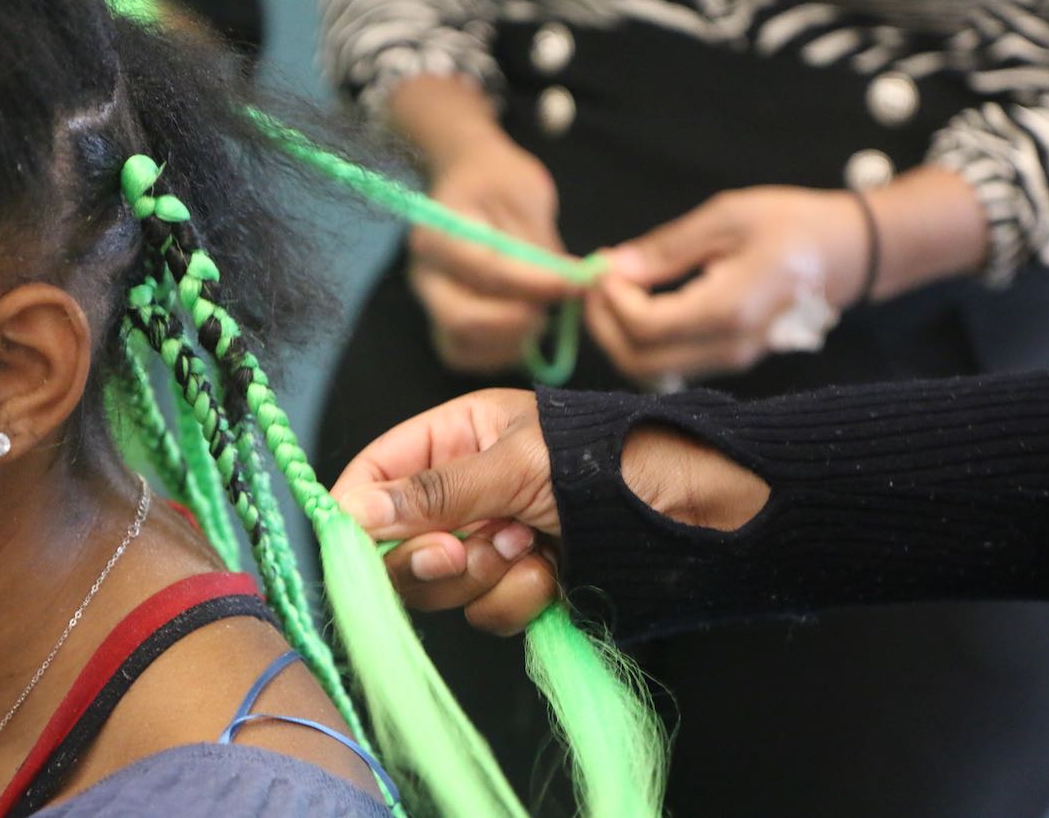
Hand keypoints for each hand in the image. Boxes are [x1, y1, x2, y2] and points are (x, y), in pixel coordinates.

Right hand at [331, 389, 768, 634]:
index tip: (352, 548)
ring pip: (443, 587)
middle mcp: (466, 491)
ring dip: (485, 576)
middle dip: (433, 555)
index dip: (356, 513)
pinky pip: (487, 612)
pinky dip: (518, 599)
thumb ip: (433, 492)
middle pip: (399, 544)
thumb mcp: (516, 464)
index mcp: (456, 437)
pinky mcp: (521, 586)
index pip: (375, 474)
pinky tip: (551, 573)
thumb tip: (352, 511)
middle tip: (466, 551)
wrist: (696, 513)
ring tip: (531, 546)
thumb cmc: (612, 462)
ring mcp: (492, 542)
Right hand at [388, 76, 578, 373]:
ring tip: (541, 316)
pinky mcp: (443, 323)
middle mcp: (426, 275)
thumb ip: (543, 245)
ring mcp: (431, 303)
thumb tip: (575, 282)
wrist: (468, 178)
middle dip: (516, 322)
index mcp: (437, 233)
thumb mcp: (525, 195)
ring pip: (462, 345)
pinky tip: (525, 332)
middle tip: (552, 308)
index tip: (574, 283)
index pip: (485, 269)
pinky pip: (465, 356)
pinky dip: (498, 355)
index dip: (533, 283)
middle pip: (461, 319)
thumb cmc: (497, 180)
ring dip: (510, 342)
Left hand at [586, 186, 868, 384]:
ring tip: (612, 290)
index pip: (645, 326)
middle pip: (639, 362)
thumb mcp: (727, 218)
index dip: (610, 300)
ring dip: (618, 335)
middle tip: (595, 282)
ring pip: (651, 371)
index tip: (600, 266)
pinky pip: (670, 364)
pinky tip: (638, 303)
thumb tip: (611, 267)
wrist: (848, 252)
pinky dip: (641, 340)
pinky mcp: (729, 360)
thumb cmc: (792, 223)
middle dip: (603, 324)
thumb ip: (665, 248)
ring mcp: (731, 361)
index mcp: (730, 310)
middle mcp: (729, 349)